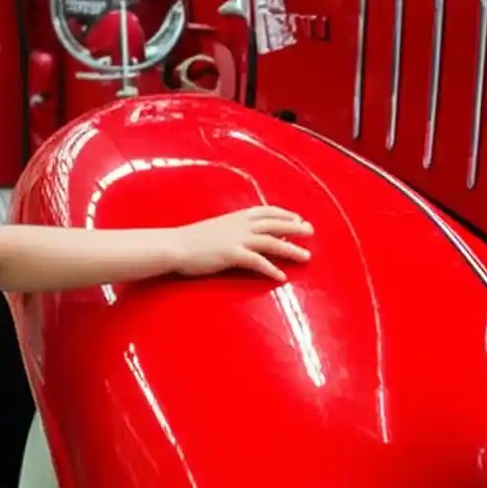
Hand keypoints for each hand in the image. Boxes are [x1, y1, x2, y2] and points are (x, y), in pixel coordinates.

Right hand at [171, 205, 312, 282]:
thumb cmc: (192, 240)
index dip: (285, 214)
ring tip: (306, 257)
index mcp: (236, 216)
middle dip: (295, 227)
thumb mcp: (216, 229)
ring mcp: (237, 239)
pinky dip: (271, 269)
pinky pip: (257, 262)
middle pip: (275, 224)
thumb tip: (248, 236)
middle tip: (311, 232)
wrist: (175, 245)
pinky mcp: (232, 254)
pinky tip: (281, 276)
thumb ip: (233, 230)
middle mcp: (240, 225)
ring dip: (291, 249)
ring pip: (271, 242)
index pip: (267, 211)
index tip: (298, 217)